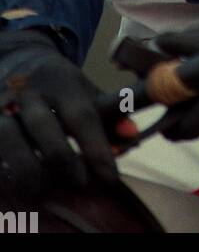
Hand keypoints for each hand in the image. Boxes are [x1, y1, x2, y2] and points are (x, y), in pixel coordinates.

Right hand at [0, 29, 133, 205]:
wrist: (17, 62)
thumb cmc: (59, 87)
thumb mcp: (85, 92)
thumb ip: (109, 115)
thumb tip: (131, 135)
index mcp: (61, 81)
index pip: (81, 115)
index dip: (96, 148)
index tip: (110, 177)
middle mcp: (29, 91)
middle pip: (43, 126)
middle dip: (63, 159)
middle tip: (80, 183)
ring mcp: (2, 106)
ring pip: (10, 139)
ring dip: (29, 169)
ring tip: (44, 189)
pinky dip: (7, 170)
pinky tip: (21, 183)